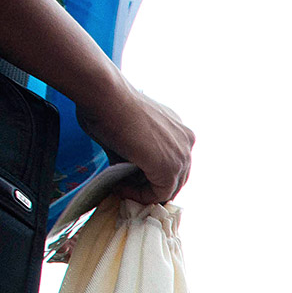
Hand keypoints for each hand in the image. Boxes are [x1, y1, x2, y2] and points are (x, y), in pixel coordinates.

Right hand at [76, 75, 194, 203]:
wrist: (105, 95)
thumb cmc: (108, 106)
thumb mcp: (128, 133)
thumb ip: (135, 156)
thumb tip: (126, 177)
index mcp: (178, 129)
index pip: (173, 165)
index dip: (150, 177)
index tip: (125, 178)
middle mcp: (186, 140)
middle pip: (175, 178)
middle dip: (149, 187)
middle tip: (123, 186)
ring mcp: (181, 155)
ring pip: (168, 189)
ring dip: (143, 193)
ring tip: (119, 186)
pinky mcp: (170, 168)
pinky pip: (159, 194)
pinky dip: (140, 196)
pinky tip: (120, 187)